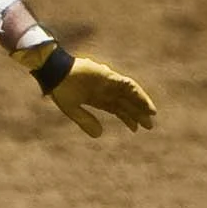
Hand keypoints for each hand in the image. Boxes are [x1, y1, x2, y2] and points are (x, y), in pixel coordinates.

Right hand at [13, 41, 157, 136]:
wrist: (55, 72)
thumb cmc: (59, 89)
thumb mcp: (72, 109)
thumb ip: (85, 121)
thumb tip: (100, 135)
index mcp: (96, 97)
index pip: (116, 108)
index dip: (127, 118)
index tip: (135, 129)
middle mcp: (105, 89)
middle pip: (126, 102)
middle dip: (137, 113)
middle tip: (149, 126)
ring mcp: (109, 82)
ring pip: (130, 94)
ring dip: (141, 104)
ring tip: (151, 115)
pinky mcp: (110, 77)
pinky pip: (128, 86)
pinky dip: (139, 95)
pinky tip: (147, 105)